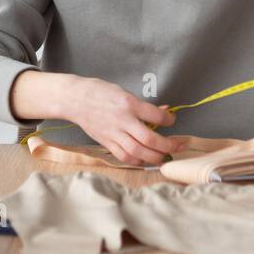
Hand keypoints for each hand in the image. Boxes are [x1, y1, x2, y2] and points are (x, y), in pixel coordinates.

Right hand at [67, 77, 188, 165]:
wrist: (75, 99)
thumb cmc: (100, 92)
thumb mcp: (123, 92)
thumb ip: (142, 105)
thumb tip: (163, 110)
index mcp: (129, 104)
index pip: (156, 115)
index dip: (169, 119)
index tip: (172, 120)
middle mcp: (122, 120)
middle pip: (149, 139)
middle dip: (167, 145)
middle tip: (178, 146)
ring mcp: (113, 133)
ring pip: (138, 152)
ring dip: (155, 157)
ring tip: (165, 157)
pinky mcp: (106, 142)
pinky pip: (124, 157)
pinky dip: (137, 161)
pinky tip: (145, 160)